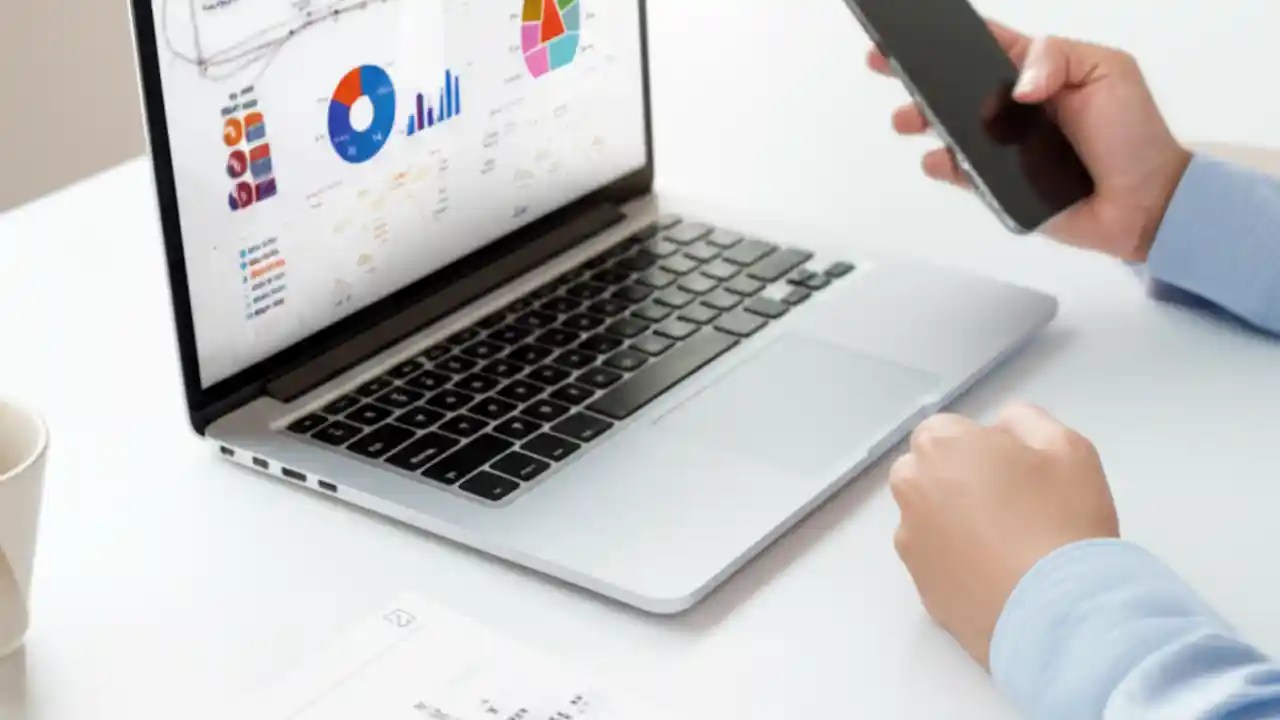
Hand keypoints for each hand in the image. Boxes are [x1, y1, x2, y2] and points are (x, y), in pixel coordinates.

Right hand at [867, 22, 1191, 260]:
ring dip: (921, 118)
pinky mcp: (997, 182)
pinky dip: (943, 165)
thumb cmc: (1134, 135)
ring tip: (908, 119)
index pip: (986, 43)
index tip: (915, 29)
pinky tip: (939, 159)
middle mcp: (1015, 105)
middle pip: (955, 83)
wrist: (1143, 203)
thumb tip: (1018, 84)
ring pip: (949, 126)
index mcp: (1038, 69)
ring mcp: (1003, 144)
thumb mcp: (1109, 71)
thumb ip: (1058, 59)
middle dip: (918, 74)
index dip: (949, 35)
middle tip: (887, 65)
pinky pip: (958, 171)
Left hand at [890, 403, 1119, 668]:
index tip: (1017, 471)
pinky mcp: (919, 585)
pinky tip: (999, 575)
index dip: (984, 448)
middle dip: (959, 481)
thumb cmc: (1063, 522)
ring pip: (930, 519)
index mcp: (940, 446)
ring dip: (956, 523)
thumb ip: (1026, 420)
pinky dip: (958, 564)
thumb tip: (1004, 424)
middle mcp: (912, 489)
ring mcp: (910, 540)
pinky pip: (937, 562)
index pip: (948, 431)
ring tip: (1008, 546)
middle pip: (929, 472)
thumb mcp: (1066, 447)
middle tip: (1012, 505)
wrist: (1058, 612)